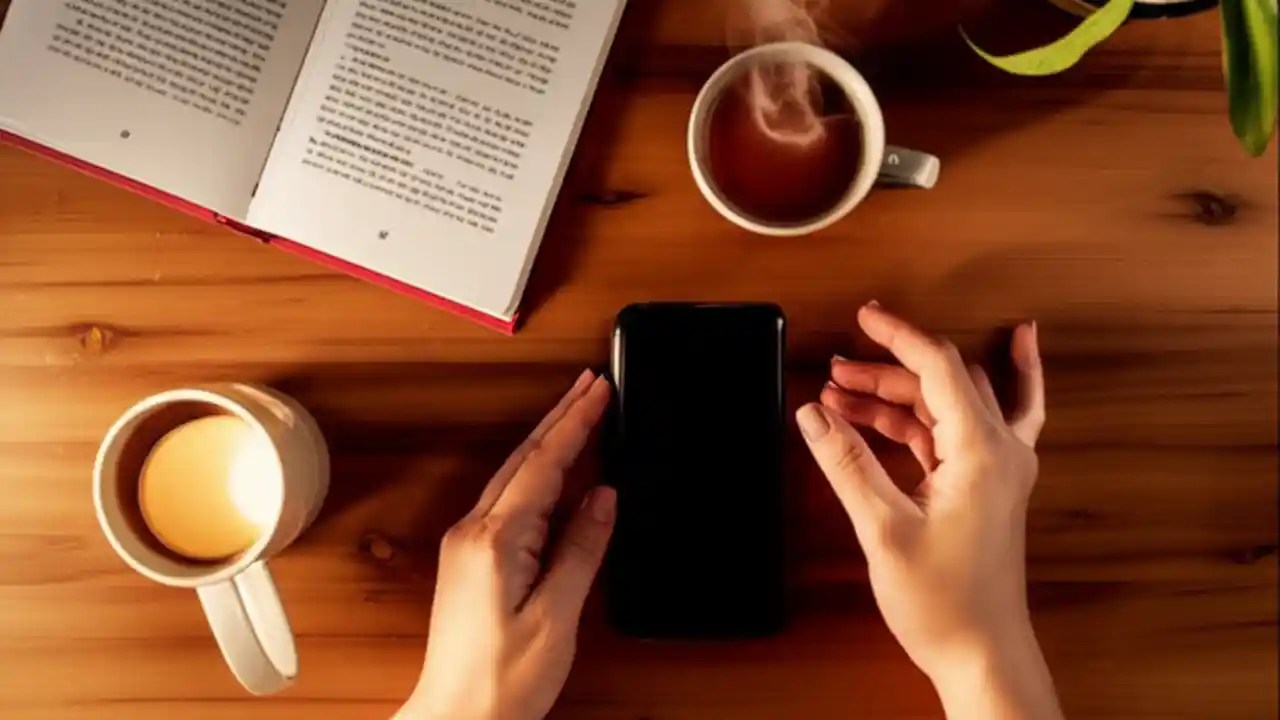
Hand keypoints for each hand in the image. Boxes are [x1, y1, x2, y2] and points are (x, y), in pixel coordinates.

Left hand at [400, 371, 614, 719]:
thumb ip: (580, 550)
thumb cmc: (502, 681)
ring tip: (577, 412)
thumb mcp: (557, 616)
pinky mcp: (469, 561)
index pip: (544, 464)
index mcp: (496, 541)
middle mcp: (474, 533)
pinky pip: (507, 500)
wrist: (455, 719)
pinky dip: (536, 474)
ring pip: (514, 476)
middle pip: (525, 459)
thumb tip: (603, 498)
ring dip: (547, 441)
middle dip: (561, 418)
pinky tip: (554, 473)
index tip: (599, 390)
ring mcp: (467, 545)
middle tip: (591, 383)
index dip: (576, 424)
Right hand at [796, 304, 1061, 719]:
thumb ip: (846, 464)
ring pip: (951, 403)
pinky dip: (956, 398)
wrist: (982, 652)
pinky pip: (979, 422)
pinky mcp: (990, 484)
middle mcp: (1000, 450)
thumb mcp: (883, 529)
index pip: (938, 368)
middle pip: (943, 381)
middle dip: (887, 368)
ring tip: (846, 392)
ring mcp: (1000, 467)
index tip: (864, 318)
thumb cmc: (944, 602)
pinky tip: (1005, 355)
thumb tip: (812, 415)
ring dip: (902, 392)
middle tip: (836, 369)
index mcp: (980, 452)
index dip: (897, 337)